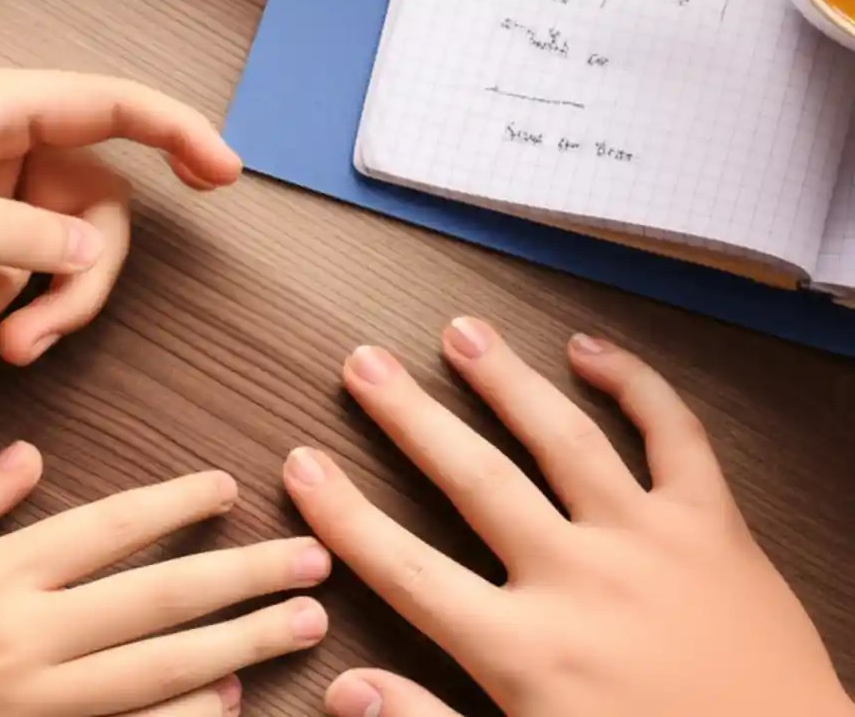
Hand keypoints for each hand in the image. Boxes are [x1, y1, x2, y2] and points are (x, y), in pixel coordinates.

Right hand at [0, 443, 328, 716]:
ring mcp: (33, 706)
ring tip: (301, 627)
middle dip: (242, 577)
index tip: (229, 486)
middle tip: (313, 562)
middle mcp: (25, 642)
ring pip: (157, 673)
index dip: (173, 503)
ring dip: (237, 646)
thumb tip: (31, 456)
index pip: (105, 529)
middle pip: (156, 601)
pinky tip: (228, 707)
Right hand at [283, 319, 853, 715]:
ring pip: (563, 439)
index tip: (303, 464)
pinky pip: (675, 436)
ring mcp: (648, 543)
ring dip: (505, 380)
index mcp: (525, 649)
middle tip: (364, 363)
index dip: (344, 513)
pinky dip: (635, 385)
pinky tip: (591, 351)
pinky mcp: (713, 527)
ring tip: (461, 334)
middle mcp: (577, 579)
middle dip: (409, 418)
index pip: (407, 570)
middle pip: (474, 479)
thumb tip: (343, 690)